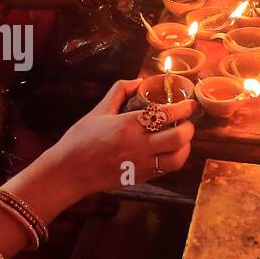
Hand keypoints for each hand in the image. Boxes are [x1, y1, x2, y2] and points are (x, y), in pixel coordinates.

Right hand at [36, 79, 195, 200]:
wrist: (69, 171)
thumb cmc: (80, 140)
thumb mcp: (98, 111)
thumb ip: (119, 91)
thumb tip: (138, 80)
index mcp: (128, 125)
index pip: (166, 114)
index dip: (184, 108)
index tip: (190, 104)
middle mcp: (138, 145)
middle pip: (179, 136)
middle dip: (189, 127)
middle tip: (186, 121)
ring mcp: (141, 164)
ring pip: (178, 157)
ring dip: (186, 146)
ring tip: (182, 138)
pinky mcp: (141, 177)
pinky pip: (167, 170)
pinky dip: (175, 159)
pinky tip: (170, 151)